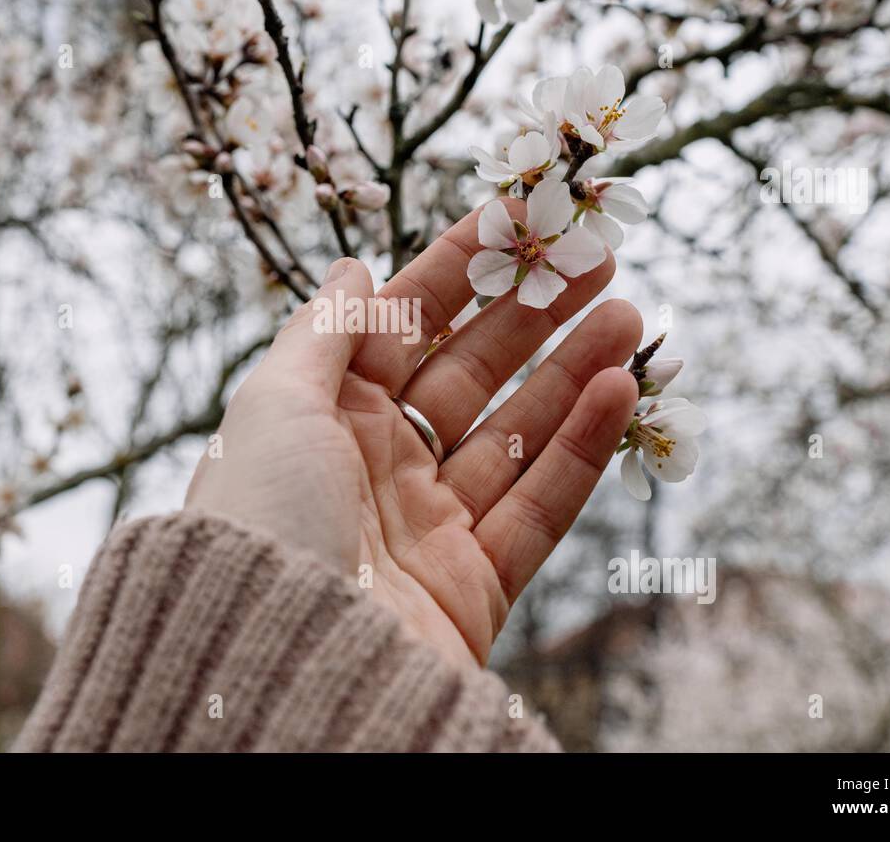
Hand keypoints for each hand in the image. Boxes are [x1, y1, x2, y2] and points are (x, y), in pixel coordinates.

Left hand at [186, 198, 640, 667]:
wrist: (278, 671)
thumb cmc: (259, 521)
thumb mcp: (273, 405)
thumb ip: (323, 332)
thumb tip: (353, 264)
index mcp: (324, 416)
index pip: (404, 324)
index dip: (461, 268)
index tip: (519, 217)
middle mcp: (378, 465)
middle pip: (472, 372)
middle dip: (534, 314)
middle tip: (598, 258)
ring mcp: (430, 525)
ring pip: (518, 433)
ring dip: (574, 372)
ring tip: (630, 314)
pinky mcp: (475, 585)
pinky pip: (540, 505)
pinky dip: (582, 450)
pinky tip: (618, 392)